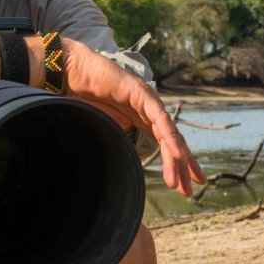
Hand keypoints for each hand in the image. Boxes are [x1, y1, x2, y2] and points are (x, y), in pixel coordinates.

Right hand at [62, 39, 205, 195]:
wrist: (72, 74)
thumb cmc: (84, 98)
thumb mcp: (106, 128)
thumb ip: (117, 141)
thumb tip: (118, 168)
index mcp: (141, 118)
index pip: (165, 143)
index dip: (175, 164)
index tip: (183, 186)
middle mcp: (150, 110)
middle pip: (173, 141)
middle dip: (184, 166)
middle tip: (191, 189)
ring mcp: (149, 101)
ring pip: (169, 134)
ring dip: (177, 159)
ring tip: (183, 181)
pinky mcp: (143, 94)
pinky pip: (160, 120)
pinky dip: (169, 138)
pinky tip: (177, 155)